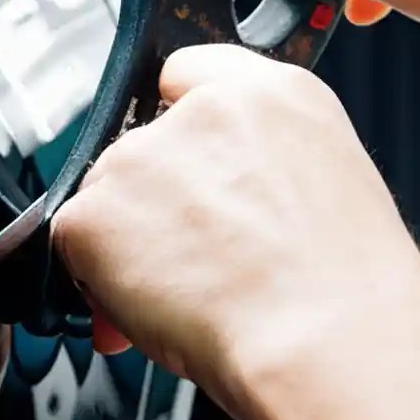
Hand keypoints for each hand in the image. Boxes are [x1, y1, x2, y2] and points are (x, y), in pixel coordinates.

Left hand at [53, 45, 419, 414]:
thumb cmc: (343, 293)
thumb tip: (203, 206)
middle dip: (151, 207)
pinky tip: (155, 307)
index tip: (187, 177)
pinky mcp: (93, 212)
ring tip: (187, 296)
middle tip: (195, 265)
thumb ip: (257, 171)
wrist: (324, 343)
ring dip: (126, 247)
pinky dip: (98, 283)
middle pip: (139, 149)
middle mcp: (199, 110)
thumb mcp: (326, 191)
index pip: (187, 76)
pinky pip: (77, 246)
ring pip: (107, 200)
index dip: (180, 136)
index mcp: (272, 95)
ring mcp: (139, 157)